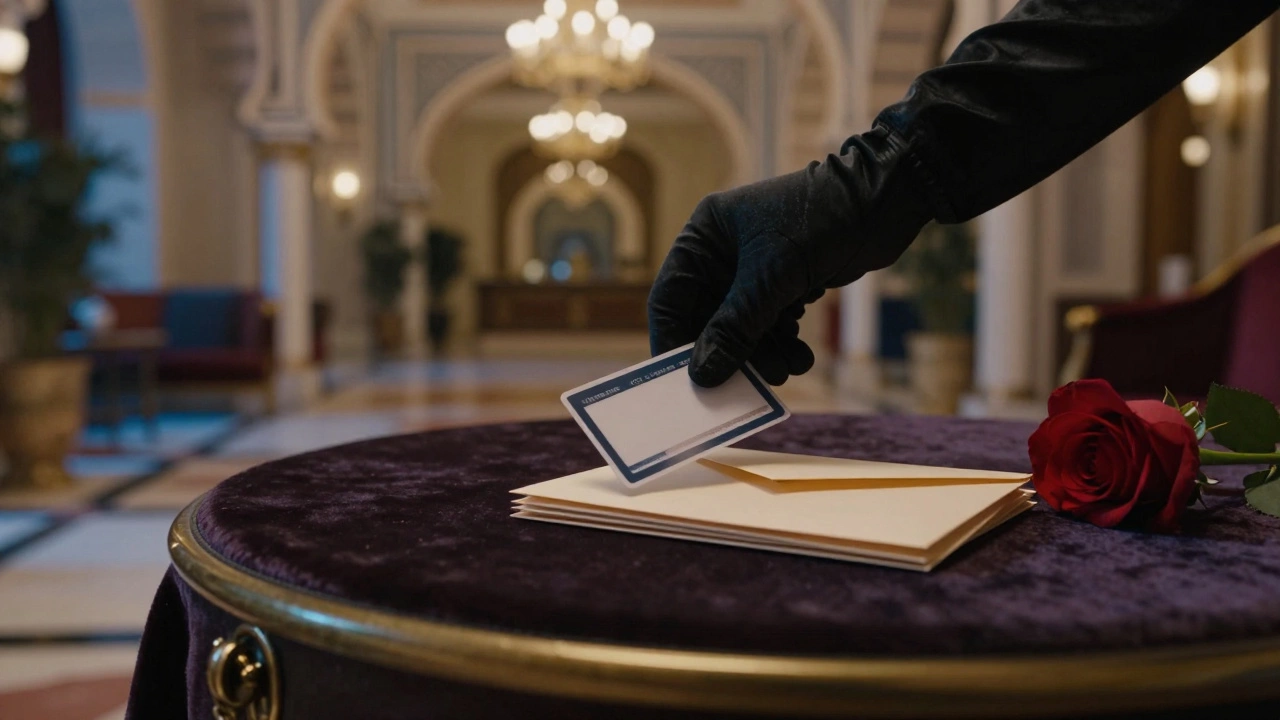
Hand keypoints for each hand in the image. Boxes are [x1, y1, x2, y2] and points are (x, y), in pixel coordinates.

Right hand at [648, 126, 932, 386]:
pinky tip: (800, 358)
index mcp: (705, 235)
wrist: (886, 199)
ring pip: (743, 328)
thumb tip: (702, 373)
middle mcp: (724, 252)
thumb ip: (735, 327)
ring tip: (785, 372)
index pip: (671, 297)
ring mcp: (755, 269)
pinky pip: (771, 325)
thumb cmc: (821, 220)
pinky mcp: (785, 282)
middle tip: (743, 387)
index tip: (681, 381)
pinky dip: (783, 344)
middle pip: (708, 319)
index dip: (673, 340)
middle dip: (728, 353)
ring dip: (761, 355)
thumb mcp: (772, 276)